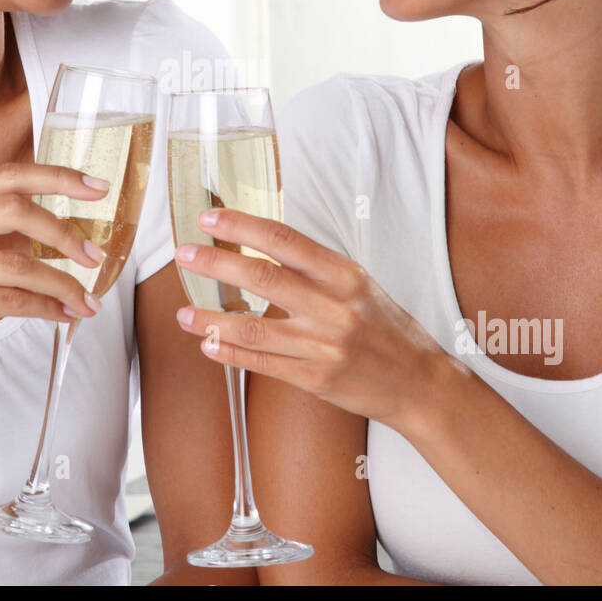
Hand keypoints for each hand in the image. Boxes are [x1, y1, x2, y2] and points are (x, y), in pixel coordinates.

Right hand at [0, 163, 109, 393]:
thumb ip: (0, 232)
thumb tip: (71, 231)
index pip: (8, 177)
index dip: (57, 178)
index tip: (97, 188)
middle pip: (15, 210)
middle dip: (64, 232)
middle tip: (94, 255)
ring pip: (19, 264)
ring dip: (63, 284)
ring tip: (86, 299)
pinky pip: (12, 301)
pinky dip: (47, 308)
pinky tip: (64, 314)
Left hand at [172, 208, 439, 427]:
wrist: (419, 382)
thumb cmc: (384, 328)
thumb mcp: (358, 285)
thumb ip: (314, 269)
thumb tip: (261, 244)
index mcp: (343, 275)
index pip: (285, 242)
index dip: (243, 227)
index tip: (210, 218)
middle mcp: (333, 307)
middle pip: (263, 278)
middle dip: (217, 264)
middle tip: (184, 255)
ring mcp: (323, 345)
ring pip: (253, 328)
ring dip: (211, 320)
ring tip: (183, 314)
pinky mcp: (316, 378)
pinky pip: (263, 363)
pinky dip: (231, 353)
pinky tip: (208, 345)